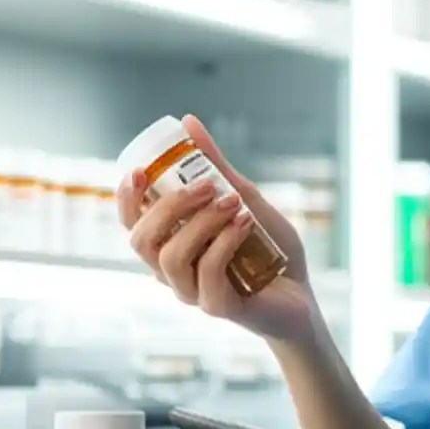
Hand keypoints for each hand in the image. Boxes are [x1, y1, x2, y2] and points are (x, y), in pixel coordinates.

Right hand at [119, 115, 319, 342]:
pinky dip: (225, 242)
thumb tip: (189, 123)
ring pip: (172, 258)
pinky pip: (208, 274)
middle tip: (206, 185)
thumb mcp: (243, 198)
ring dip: (202, 223)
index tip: (140, 170)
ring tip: (234, 203)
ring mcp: (193, 293)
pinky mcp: (219, 307)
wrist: (302, 293)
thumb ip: (216, 167)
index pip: (132, 226)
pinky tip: (246, 222)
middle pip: (142, 241)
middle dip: (169, 207)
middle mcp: (173, 272)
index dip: (126, 200)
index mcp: (171, 245)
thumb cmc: (268, 247)